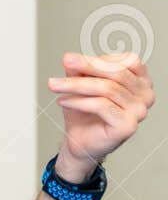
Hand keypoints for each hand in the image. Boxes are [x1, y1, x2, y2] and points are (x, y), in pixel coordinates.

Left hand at [47, 51, 153, 179]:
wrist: (80, 142)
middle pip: (117, 73)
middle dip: (87, 66)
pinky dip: (78, 101)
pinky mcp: (128, 126)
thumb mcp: (81, 85)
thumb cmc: (84, 113)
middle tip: (66, 62)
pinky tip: (63, 101)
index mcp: (141, 81)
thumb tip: (71, 58)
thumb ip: (81, 70)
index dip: (100, 58)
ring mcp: (139, 111)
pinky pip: (102, 105)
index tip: (72, 60)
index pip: (127, 61)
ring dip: (76, 85)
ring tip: (55, 85)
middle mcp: (146, 95)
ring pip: (107, 88)